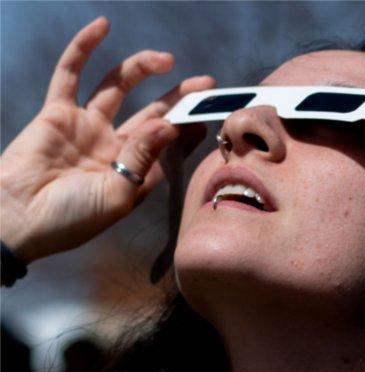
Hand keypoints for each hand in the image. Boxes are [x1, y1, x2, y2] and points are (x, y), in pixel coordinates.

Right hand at [0, 16, 212, 263]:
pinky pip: (71, 74)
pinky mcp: (57, 113)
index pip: (171, 144)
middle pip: (154, 112)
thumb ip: (143, 157)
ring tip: (166, 59)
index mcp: (136, 172)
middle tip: (205, 83)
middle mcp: (115, 148)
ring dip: (141, 69)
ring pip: (118, 88)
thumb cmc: (72, 219)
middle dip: (179, 97)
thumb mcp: (119, 194)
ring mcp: (87, 128)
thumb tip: (169, 124)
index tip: (212, 113)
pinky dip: (84, 49)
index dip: (191, 127)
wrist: (19, 218)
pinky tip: (102, 26)